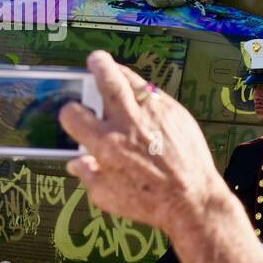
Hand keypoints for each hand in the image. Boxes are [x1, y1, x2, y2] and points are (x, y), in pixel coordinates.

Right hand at [59, 50, 232, 235]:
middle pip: (107, 80)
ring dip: (121, 73)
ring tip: (115, 72)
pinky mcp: (175, 112)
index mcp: (105, 145)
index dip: (70, 113)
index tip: (74, 114)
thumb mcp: (107, 196)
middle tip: (95, 61)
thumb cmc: (149, 202)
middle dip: (98, 66)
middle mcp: (128, 124)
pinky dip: (144, 92)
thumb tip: (76, 162)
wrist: (192, 198)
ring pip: (133, 80)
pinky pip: (154, 93)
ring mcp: (154, 114)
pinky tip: (141, 98)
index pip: (73, 114)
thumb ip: (88, 175)